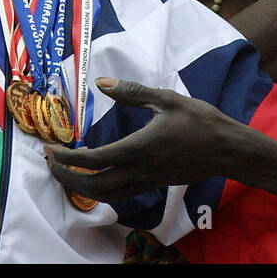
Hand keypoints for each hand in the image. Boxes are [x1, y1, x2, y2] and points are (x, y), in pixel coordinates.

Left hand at [45, 77, 246, 200]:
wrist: (228, 150)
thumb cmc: (200, 121)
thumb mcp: (166, 99)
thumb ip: (131, 92)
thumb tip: (101, 82)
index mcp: (138, 148)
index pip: (92, 160)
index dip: (66, 158)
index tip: (49, 148)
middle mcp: (138, 170)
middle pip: (92, 185)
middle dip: (64, 176)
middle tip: (48, 161)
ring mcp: (146, 181)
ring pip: (104, 195)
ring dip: (79, 186)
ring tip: (63, 171)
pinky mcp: (153, 185)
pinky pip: (119, 195)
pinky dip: (98, 191)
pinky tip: (93, 179)